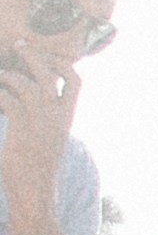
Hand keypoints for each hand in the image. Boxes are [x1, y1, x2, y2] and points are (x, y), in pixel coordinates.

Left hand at [0, 46, 68, 214]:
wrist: (34, 188)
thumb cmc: (37, 166)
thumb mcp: (49, 139)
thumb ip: (47, 119)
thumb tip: (32, 100)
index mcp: (66, 117)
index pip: (75, 81)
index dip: (62, 64)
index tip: (48, 56)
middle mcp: (56, 114)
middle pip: (48, 72)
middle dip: (32, 56)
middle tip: (19, 46)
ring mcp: (39, 118)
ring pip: (22, 81)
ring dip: (6, 75)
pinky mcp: (20, 123)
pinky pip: (5, 95)